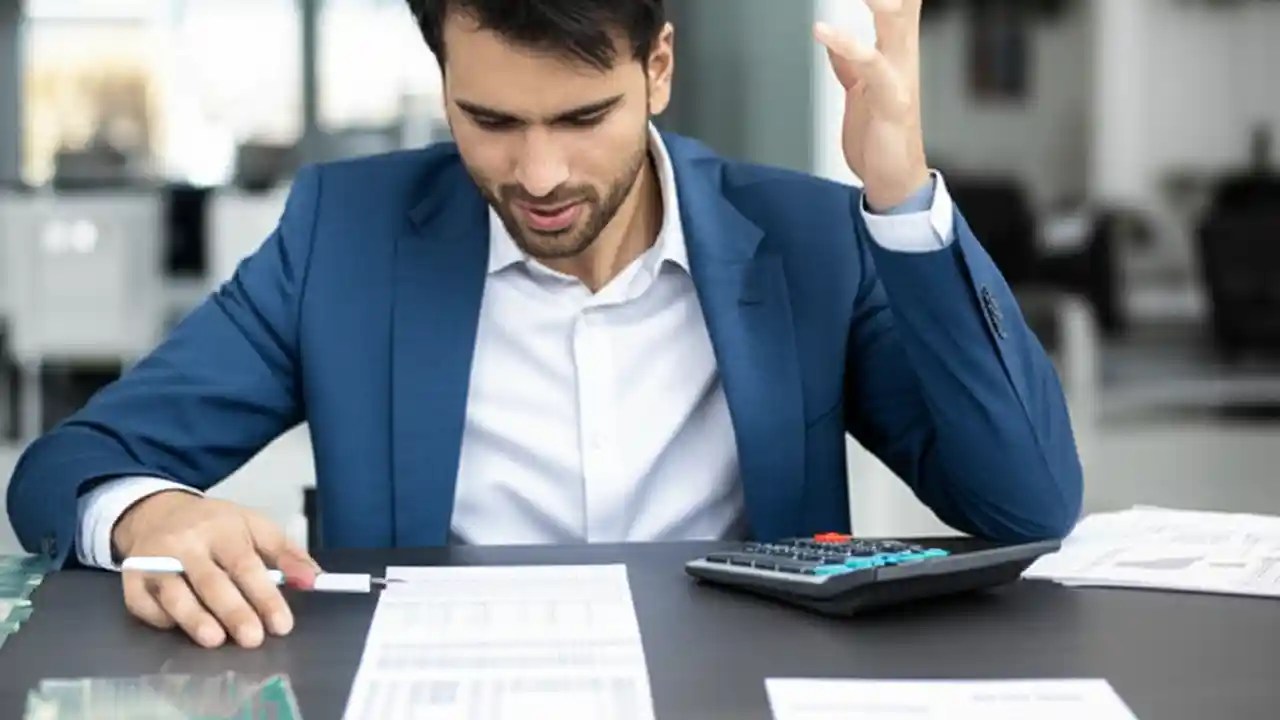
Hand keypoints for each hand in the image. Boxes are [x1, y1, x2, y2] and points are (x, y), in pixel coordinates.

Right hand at [113, 491, 319, 647]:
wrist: (158, 512)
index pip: (246, 564)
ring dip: (194, 618)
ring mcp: (154, 560)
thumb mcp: (255, 527)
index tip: (282, 624)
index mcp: (222, 528)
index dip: (265, 596)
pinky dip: (161, 619)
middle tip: (253, 638)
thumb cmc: (215, 526)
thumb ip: (287, 554)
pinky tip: (179, 629)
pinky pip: (143, 604)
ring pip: (174, 593)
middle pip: (211, 581)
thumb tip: (313, 580)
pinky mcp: (130, 578)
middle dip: (233, 611)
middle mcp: (185, 543)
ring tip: (215, 639)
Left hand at [814, 0, 929, 210]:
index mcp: (896, 48)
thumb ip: (850, 64)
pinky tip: (821, 29)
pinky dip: (845, 44)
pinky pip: (869, 64)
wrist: (893, 179)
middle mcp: (904, 54)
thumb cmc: (879, 135)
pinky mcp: (890, 99)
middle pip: (904, 0)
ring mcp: (900, 75)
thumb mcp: (860, 91)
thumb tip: (835, 42)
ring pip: (896, 19)